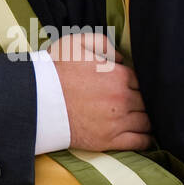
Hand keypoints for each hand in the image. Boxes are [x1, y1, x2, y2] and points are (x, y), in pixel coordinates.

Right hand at [48, 32, 150, 151]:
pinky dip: (146, 139)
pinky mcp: (109, 140)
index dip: (136, 84)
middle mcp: (122, 98)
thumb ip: (102, 43)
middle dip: (143, 101)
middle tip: (137, 103)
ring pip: (146, 121)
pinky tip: (145, 136)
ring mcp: (116, 121)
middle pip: (146, 101)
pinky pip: (139, 141)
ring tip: (144, 119)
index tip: (130, 87)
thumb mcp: (75, 43)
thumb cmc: (54, 70)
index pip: (140, 81)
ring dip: (147, 119)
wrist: (36, 101)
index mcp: (117, 75)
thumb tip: (120, 57)